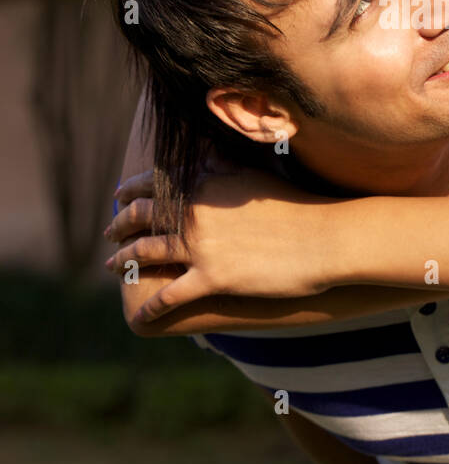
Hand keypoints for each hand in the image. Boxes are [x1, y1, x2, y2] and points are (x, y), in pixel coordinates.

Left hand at [106, 167, 338, 323]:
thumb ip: (221, 162)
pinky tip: (140, 315)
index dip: (130, 192)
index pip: (152, 184)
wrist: (323, 237)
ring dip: (124, 261)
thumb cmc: (294, 205)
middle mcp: (194, 213)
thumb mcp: (253, 173)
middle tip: (109, 233)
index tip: (119, 197)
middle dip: (119, 226)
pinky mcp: (212, 280)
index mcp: (203, 184)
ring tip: (114, 266)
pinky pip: (169, 296)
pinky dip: (150, 307)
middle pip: (141, 218)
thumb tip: (203, 148)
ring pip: (146, 254)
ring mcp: (200, 248)